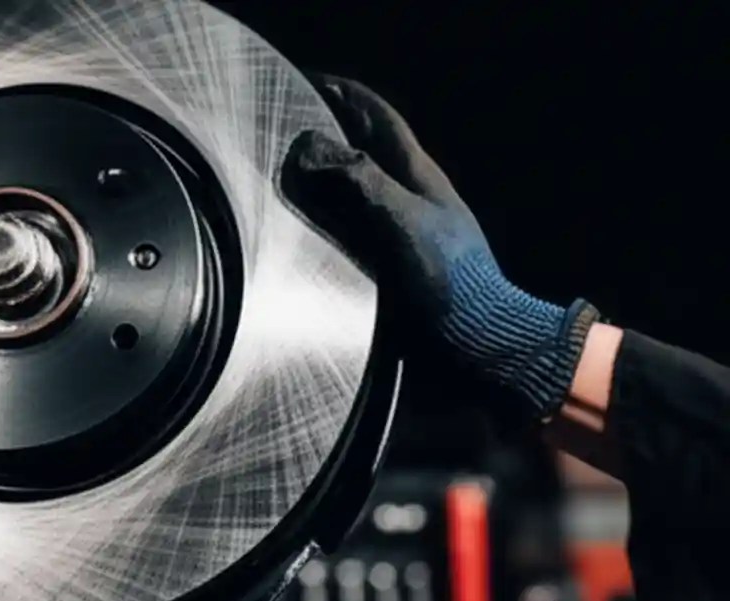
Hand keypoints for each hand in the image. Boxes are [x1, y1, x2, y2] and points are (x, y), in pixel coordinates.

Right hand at [284, 74, 598, 421]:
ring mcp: (405, 240)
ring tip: (286, 183)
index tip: (312, 84)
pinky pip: (354, 239)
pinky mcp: (395, 276)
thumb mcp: (404, 223)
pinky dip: (328, 228)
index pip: (380, 121)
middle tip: (288, 130)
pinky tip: (303, 241)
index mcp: (420, 180)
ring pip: (358, 197)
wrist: (480, 352)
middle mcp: (413, 203)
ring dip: (326, 185)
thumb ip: (359, 181)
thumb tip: (310, 146)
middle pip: (367, 156)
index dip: (347, 98)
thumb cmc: (451, 285)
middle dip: (331, 138)